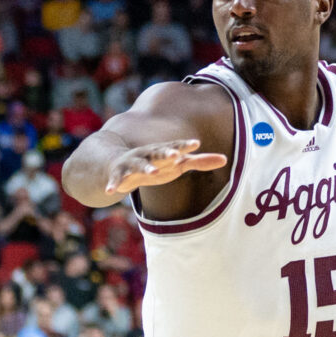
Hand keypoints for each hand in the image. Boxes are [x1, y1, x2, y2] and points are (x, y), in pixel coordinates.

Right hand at [103, 139, 226, 197]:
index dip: (184, 145)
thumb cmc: (155, 165)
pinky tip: (110, 192)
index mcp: (163, 152)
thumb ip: (199, 162)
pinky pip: (116, 179)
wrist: (118, 163)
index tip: (197, 143)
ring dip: (145, 167)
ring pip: (139, 164)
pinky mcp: (118, 173)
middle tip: (176, 155)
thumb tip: (225, 159)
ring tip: (153, 172)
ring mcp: (132, 162)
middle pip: (158, 152)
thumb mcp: (177, 165)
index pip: (175, 147)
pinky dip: (113, 185)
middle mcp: (148, 153)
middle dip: (166, 152)